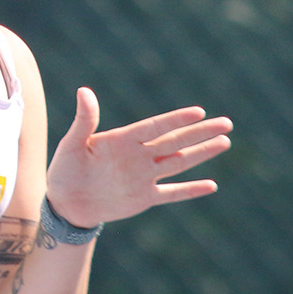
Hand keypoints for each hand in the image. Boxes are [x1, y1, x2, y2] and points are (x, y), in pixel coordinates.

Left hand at [44, 87, 228, 228]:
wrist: (66, 203)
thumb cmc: (65, 170)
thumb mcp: (72, 144)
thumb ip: (84, 120)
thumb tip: (84, 91)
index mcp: (123, 140)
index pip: (155, 127)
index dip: (176, 119)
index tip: (199, 112)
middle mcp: (139, 156)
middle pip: (175, 142)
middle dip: (201, 133)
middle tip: (226, 123)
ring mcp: (144, 177)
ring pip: (179, 163)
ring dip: (201, 154)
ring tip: (224, 141)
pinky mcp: (144, 198)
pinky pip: (171, 193)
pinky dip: (190, 190)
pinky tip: (211, 185)